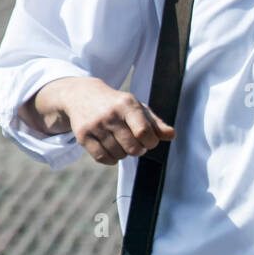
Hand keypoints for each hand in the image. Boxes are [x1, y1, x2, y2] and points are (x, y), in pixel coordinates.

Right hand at [21, 76, 175, 165]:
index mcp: (127, 104)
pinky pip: (103, 159)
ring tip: (120, 141)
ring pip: (119, 155)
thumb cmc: (116, 104)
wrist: (82, 95)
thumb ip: (156, 123)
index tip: (148, 140)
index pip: (144, 132)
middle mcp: (110, 114)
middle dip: (138, 150)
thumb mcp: (137, 108)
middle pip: (133, 148)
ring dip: (124, 153)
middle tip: (135, 142)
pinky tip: (111, 148)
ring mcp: (95, 126)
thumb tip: (172, 135)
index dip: (151, 142)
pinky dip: (111, 159)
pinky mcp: (83, 136)